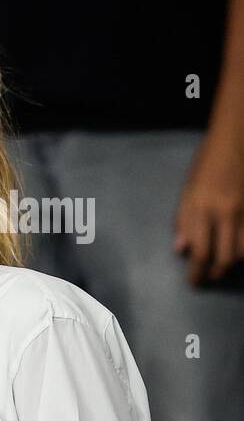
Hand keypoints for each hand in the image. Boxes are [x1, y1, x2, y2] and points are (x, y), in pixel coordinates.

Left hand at [174, 132, 243, 283]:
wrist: (238, 137)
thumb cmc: (208, 162)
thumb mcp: (188, 189)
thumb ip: (183, 220)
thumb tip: (181, 250)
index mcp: (202, 208)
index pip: (200, 252)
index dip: (197, 273)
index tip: (194, 282)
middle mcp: (226, 213)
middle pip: (225, 258)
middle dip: (216, 274)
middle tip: (210, 278)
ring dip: (235, 262)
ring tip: (225, 264)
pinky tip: (240, 250)